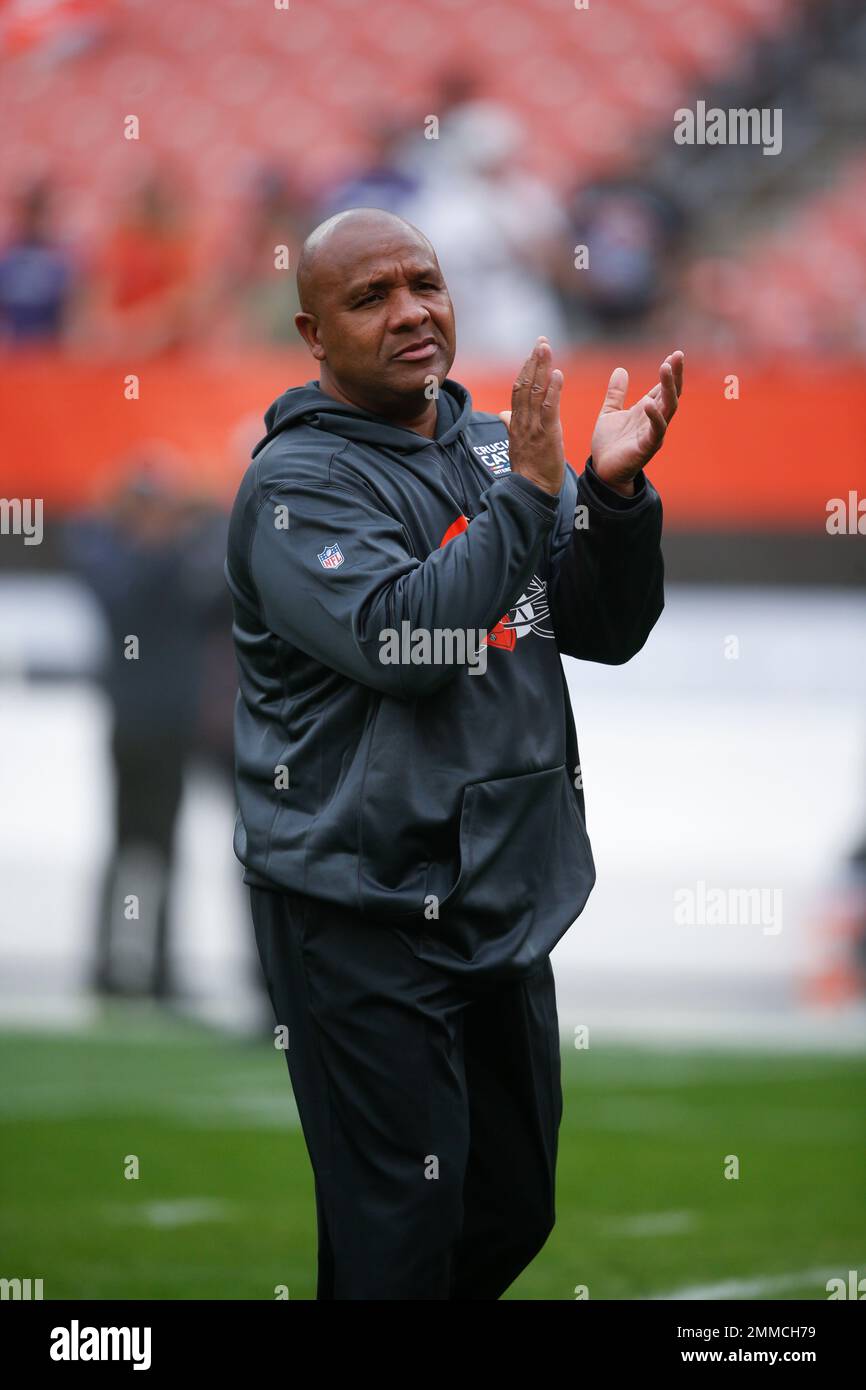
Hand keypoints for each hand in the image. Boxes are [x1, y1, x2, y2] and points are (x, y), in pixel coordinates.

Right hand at [498, 337, 564, 496]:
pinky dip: (552, 391)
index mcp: (516, 422)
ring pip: (535, 392)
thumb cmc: (527, 471)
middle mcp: (522, 421)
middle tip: (541, 341)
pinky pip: (548, 409)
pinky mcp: (546, 435)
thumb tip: (503, 414)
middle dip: (533, 361)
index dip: (526, 369)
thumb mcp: (517, 444)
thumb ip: (511, 425)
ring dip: (542, 368)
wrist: (530, 492)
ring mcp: (533, 427)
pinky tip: (557, 374)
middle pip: (525, 385)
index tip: (534, 352)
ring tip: (546, 348)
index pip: (519, 390)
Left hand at [591, 350, 683, 496]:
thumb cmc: (609, 444)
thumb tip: (620, 370)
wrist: (602, 471)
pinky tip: (648, 402)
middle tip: (678, 356)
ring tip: (665, 369)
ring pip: (667, 409)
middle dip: (675, 375)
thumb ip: (616, 394)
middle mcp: (653, 420)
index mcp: (646, 411)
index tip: (674, 355)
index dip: (669, 372)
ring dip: (668, 389)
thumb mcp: (609, 413)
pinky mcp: (646, 447)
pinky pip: (655, 431)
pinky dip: (653, 417)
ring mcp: (652, 434)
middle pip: (671, 394)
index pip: (662, 388)